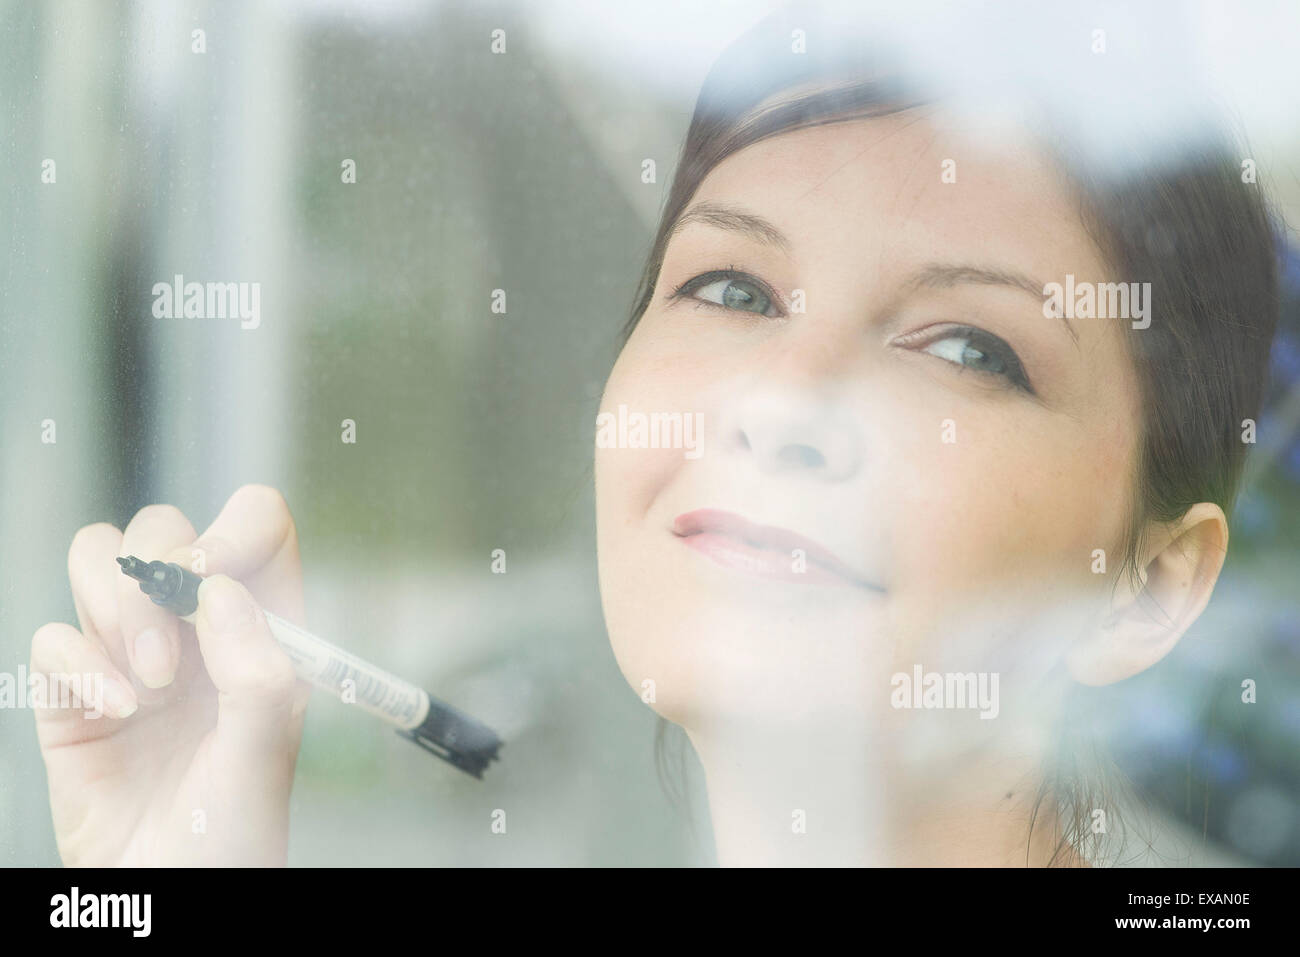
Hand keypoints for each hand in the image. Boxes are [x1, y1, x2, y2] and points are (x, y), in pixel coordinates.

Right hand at [32, 484, 309, 865]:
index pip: (256, 523)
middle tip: (176, 648)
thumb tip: (219, 591)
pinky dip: (78, 665)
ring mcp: (129, 651)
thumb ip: (258, 668)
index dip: (235, 526)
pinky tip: (116, 711)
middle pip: (162, 528)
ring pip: (97, 558)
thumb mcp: (268, 749)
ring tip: (151, 684)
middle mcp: (195, 626)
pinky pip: (52, 636)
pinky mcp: (72, 690)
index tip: (211, 570)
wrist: (171, 890)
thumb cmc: (234, 828)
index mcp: (258, 624)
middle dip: (160, 571)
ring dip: (118, 609)